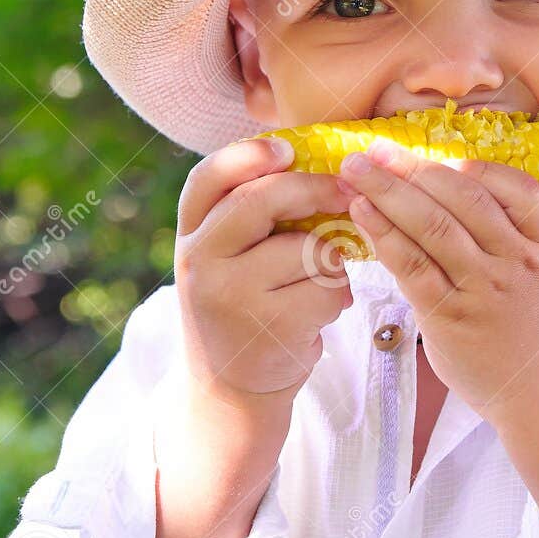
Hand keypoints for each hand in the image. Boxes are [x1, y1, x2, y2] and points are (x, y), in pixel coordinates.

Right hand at [174, 135, 354, 405]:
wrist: (231, 388)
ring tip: (320, 281)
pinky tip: (321, 312)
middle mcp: (201, 260)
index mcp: (191, 233)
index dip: (249, 155)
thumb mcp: (229, 257)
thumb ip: (254, 214)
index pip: (209, 177)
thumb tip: (325, 166)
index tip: (287, 149)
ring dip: (331, 260)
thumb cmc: (245, 304)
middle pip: (261, 201)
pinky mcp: (268, 326)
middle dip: (314, 190)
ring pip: (307, 246)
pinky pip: (326, 287)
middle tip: (346, 192)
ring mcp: (231, 294)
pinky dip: (337, 296)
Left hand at [336, 138, 538, 420]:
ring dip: (388, 192)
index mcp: (536, 248)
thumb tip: (449, 206)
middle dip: (413, 167)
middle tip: (375, 148)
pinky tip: (361, 215)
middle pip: (462, 197)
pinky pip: (413, 265)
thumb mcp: (537, 282)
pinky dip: (384, 234)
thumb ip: (504, 245)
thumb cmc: (533, 340)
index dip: (480, 167)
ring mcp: (483, 288)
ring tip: (354, 171)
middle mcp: (512, 261)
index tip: (441, 154)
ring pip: (434, 224)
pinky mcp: (451, 317)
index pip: (521, 191)